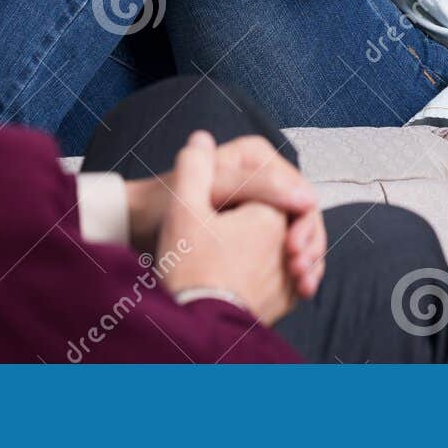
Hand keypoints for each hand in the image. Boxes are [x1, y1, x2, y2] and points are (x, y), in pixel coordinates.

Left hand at [127, 136, 325, 296]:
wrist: (139, 228)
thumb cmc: (164, 205)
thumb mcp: (209, 191)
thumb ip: (257, 185)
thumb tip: (306, 194)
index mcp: (254, 158)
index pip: (298, 189)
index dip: (303, 219)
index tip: (294, 248)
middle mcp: (263, 178)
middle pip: (304, 212)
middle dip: (309, 242)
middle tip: (300, 270)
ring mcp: (262, 205)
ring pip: (300, 233)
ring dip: (308, 259)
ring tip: (302, 284)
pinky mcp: (258, 231)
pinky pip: (288, 249)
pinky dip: (298, 268)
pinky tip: (299, 289)